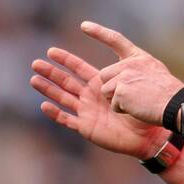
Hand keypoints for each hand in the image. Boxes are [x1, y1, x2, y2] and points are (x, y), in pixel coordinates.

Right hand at [30, 46, 168, 159]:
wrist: (150, 133)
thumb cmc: (144, 105)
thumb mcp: (134, 77)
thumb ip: (122, 64)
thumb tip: (115, 58)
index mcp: (100, 83)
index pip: (78, 68)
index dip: (65, 59)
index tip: (51, 51)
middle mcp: (90, 96)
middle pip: (65, 82)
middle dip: (50, 72)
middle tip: (35, 63)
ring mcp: (87, 112)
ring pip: (62, 98)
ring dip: (48, 89)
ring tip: (33, 79)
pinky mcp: (87, 127)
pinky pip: (67, 120)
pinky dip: (55, 114)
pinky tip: (44, 106)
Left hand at [81, 21, 183, 125]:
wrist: (177, 105)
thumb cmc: (168, 93)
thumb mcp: (153, 70)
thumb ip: (136, 68)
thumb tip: (122, 75)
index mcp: (138, 57)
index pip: (115, 40)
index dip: (99, 32)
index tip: (84, 25)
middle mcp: (129, 63)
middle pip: (104, 75)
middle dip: (112, 88)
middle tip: (134, 94)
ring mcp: (124, 76)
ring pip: (105, 90)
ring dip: (117, 100)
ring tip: (137, 101)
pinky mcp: (120, 90)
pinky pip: (112, 104)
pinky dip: (122, 110)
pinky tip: (137, 108)